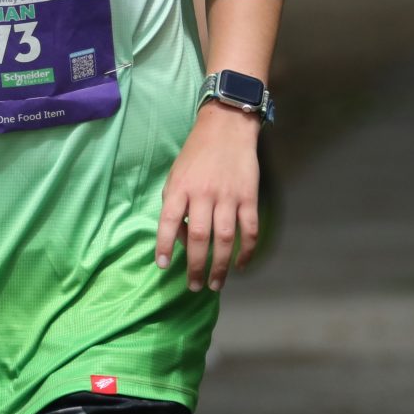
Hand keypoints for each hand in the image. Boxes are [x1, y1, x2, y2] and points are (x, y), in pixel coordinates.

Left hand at [155, 105, 263, 290]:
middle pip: (199, 237)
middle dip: (196, 266)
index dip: (165, 245)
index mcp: (180, 187)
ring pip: (225, 238)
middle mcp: (203, 193)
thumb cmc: (195, 154)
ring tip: (215, 284)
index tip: (163, 266)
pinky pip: (250, 230)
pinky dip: (247, 251)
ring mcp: (228, 196)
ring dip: (220, 265)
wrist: (226, 128)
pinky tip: (241, 265)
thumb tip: (182, 239)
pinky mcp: (249, 197)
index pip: (168, 221)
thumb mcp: (175, 175)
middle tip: (195, 286)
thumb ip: (174, 205)